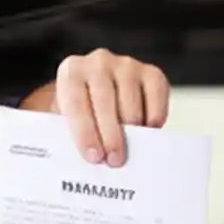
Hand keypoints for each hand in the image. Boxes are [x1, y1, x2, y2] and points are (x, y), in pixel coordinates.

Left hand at [22, 48, 169, 166]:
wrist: (99, 89)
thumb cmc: (82, 109)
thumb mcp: (67, 118)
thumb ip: (72, 132)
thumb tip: (89, 157)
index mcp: (71, 72)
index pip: (76, 103)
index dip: (85, 132)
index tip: (94, 156)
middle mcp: (98, 62)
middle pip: (105, 103)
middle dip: (110, 137)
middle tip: (114, 161)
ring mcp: (126, 65)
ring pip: (131, 105)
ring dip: (131, 133)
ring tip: (128, 152)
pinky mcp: (152, 72)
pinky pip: (156, 99)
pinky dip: (153, 119)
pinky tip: (145, 132)